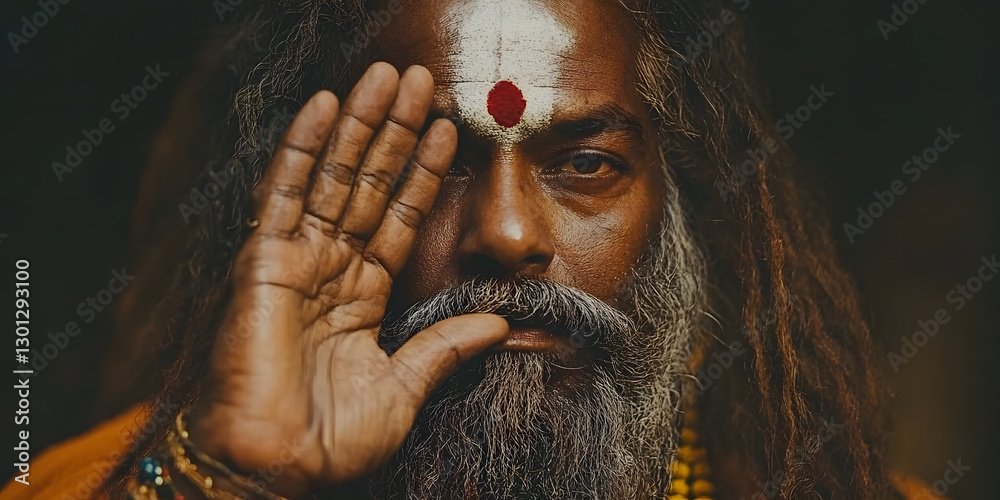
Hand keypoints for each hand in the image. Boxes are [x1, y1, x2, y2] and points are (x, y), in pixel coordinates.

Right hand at [187, 62, 508, 497]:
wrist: (276, 468)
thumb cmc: (329, 442)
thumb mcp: (405, 389)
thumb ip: (447, 346)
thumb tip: (500, 320)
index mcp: (362, 296)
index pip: (399, 217)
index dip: (425, 174)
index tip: (451, 131)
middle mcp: (331, 269)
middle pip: (369, 184)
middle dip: (396, 132)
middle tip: (419, 79)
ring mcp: (297, 260)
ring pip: (333, 176)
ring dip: (360, 124)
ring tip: (385, 77)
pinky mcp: (264, 260)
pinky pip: (284, 192)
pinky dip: (302, 147)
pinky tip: (325, 105)